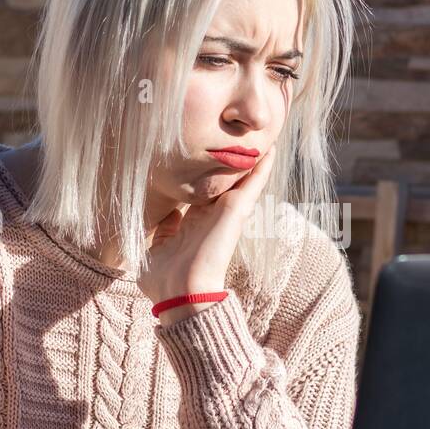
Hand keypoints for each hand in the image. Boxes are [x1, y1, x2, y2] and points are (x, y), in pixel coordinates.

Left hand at [140, 148, 276, 311]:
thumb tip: (167, 215)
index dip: (208, 174)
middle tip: (242, 136)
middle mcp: (213, 215)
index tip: (208, 154)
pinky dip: (263, 167)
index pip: (205, 192)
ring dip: (254, 159)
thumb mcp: (158, 247)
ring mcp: (227, 213)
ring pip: (244, 180)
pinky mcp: (236, 211)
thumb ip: (165, 229)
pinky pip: (253, 184)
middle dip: (234, 161)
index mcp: (195, 222)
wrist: (180, 292)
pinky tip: (272, 148)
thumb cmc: (164, 279)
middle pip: (228, 182)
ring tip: (264, 137)